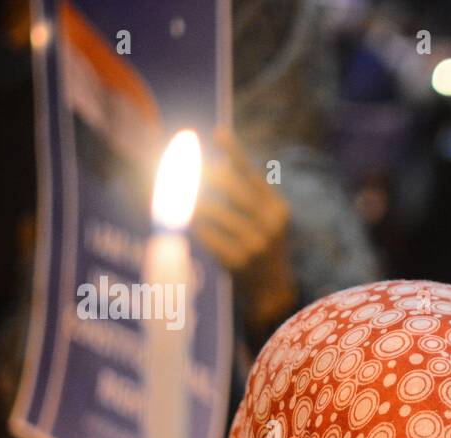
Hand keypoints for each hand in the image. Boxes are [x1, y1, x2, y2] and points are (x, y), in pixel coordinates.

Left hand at [192, 128, 296, 335]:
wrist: (272, 291)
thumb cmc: (261, 247)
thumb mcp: (265, 220)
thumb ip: (247, 195)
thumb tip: (217, 161)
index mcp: (278, 209)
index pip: (253, 174)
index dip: (235, 153)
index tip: (217, 132)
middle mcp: (270, 224)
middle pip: (232, 188)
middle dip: (205, 173)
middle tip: (183, 164)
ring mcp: (256, 243)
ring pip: (215, 210)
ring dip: (190, 198)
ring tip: (173, 190)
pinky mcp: (239, 261)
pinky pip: (209, 235)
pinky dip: (195, 225)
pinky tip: (184, 220)